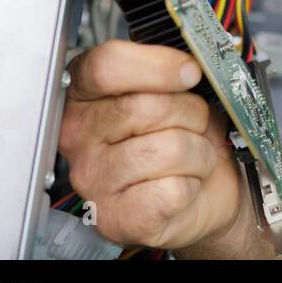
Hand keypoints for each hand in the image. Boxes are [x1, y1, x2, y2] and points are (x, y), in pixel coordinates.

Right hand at [58, 39, 245, 251]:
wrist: (205, 189)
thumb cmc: (184, 135)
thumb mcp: (178, 90)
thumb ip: (173, 68)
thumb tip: (189, 64)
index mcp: (85, 93)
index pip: (106, 65)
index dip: (157, 65)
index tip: (190, 72)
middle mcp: (77, 136)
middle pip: (142, 106)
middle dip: (189, 113)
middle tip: (192, 125)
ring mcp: (90, 180)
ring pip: (167, 148)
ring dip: (197, 152)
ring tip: (190, 157)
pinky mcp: (114, 218)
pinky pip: (172, 190)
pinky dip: (192, 185)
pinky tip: (182, 185)